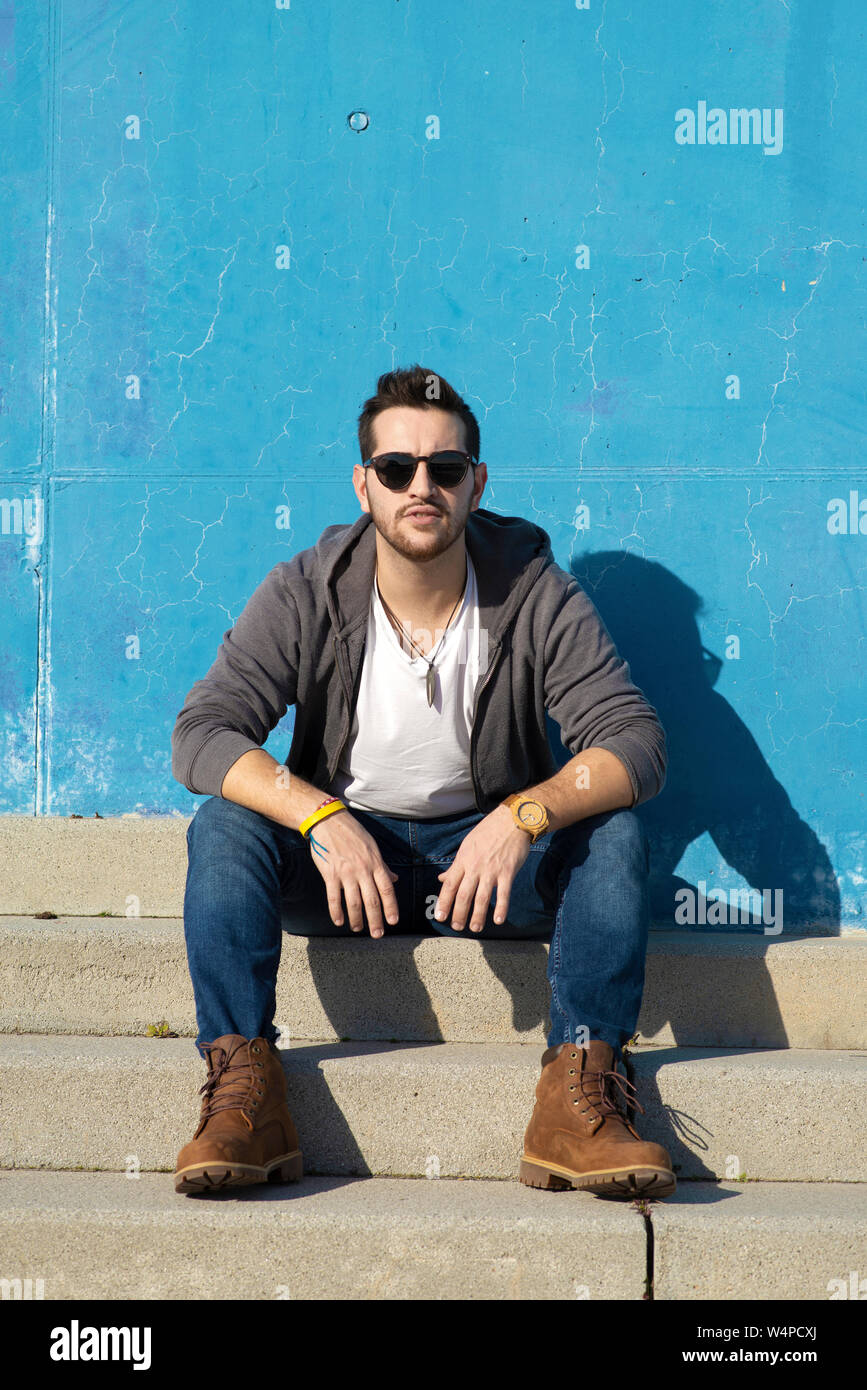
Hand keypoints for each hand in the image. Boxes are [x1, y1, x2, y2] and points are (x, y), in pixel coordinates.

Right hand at [307, 811, 398, 938]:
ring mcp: (346, 872)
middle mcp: (362, 869)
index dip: (390, 907)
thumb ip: (383, 865)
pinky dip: (336, 911)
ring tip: (357, 929)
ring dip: (356, 919)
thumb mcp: (372, 846)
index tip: (393, 921)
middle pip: (372, 900)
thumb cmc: (352, 833)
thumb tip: (395, 879)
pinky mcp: (330, 874)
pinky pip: (334, 897)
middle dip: (376, 920)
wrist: (328, 822)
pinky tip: (339, 921)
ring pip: (354, 902)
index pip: (386, 889)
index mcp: (375, 863)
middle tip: (378, 935)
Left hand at [433, 804, 532, 932]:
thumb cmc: (488, 832)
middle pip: (463, 895)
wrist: (511, 820)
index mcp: (463, 860)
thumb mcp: (466, 845)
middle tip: (456, 927)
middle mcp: (475, 867)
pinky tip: (498, 920)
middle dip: (458, 913)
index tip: (439, 916)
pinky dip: (501, 908)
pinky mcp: (508, 872)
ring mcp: (492, 870)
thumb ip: (455, 865)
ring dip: (477, 915)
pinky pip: (503, 893)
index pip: (449, 885)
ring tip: (475, 928)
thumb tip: (442, 878)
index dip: (443, 902)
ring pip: (481, 897)